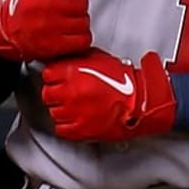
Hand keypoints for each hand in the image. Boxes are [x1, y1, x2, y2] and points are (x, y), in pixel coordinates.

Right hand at [0, 0, 97, 62]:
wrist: (7, 29)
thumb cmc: (28, 2)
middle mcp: (42, 5)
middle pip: (82, 3)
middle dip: (79, 5)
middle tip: (68, 8)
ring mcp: (46, 27)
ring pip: (84, 22)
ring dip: (80, 22)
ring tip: (67, 21)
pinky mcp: (51, 46)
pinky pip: (82, 41)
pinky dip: (81, 39)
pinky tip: (71, 35)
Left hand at [41, 49, 176, 142]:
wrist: (141, 101)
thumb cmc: (125, 81)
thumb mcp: (99, 59)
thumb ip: (78, 59)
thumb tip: (65, 61)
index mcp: (73, 72)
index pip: (48, 74)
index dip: (54, 77)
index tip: (59, 79)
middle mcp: (70, 92)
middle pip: (47, 94)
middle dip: (56, 94)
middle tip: (66, 94)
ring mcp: (74, 111)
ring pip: (53, 112)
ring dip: (62, 110)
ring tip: (76, 107)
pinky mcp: (80, 129)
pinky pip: (61, 129)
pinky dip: (67, 125)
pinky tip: (77, 119)